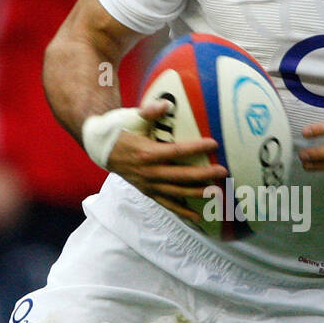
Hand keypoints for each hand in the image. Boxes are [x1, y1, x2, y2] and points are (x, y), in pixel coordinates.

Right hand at [107, 98, 227, 222]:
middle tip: (223, 172)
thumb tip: (166, 105)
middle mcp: (149, 172)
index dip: (196, 148)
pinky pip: (167, 204)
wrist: (100, 148)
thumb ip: (149, 111)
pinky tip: (198, 217)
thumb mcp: (131, 117)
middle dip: (204, 175)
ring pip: (177, 192)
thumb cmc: (118, 130)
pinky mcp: (148, 192)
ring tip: (217, 194)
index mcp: (147, 153)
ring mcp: (149, 185)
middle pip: (181, 176)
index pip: (177, 151)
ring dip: (198, 194)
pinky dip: (182, 212)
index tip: (214, 144)